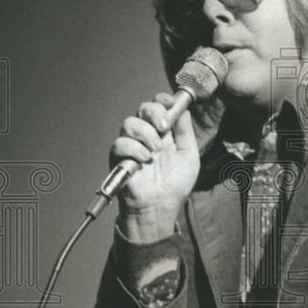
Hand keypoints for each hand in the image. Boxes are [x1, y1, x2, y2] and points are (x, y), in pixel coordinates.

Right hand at [110, 93, 199, 241]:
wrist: (160, 206)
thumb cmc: (175, 184)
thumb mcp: (189, 155)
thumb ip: (185, 131)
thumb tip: (182, 108)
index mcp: (164, 132)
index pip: (159, 105)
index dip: (163, 101)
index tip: (170, 105)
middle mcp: (146, 135)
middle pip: (143, 107)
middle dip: (154, 113)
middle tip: (163, 127)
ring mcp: (132, 145)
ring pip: (130, 122)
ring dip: (145, 134)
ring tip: (155, 151)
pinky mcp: (118, 157)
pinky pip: (120, 143)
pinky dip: (134, 149)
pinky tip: (144, 161)